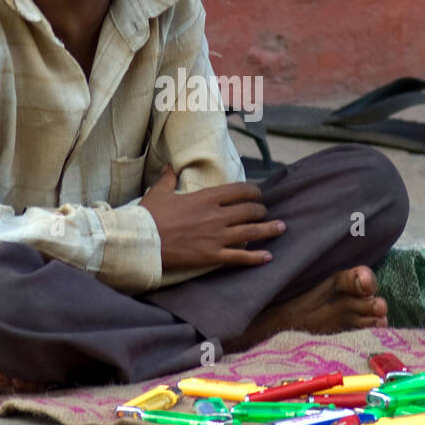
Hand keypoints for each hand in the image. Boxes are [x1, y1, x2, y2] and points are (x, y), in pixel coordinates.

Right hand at [138, 164, 285, 269]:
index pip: (239, 191)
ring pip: (251, 231)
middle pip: (249, 210)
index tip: (258, 194)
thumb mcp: (159, 192)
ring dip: (269, 229)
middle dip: (261, 211)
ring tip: (281, 228)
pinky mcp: (212, 255)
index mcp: (206, 197)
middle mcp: (216, 215)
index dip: (253, 192)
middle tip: (265, 212)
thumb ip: (168, 178)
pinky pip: (240, 257)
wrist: (143, 241)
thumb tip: (169, 166)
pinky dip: (256, 257)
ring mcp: (216, 236)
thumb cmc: (149, 216)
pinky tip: (268, 257)